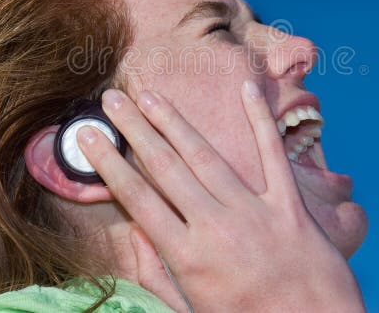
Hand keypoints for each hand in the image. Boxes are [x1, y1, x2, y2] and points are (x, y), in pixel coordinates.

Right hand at [77, 80, 365, 312]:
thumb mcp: (191, 312)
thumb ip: (159, 275)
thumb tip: (136, 233)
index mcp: (187, 257)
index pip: (138, 198)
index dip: (109, 163)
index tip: (89, 137)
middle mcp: (216, 227)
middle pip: (165, 168)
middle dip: (134, 130)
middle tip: (112, 100)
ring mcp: (254, 212)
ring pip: (205, 156)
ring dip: (174, 122)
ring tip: (149, 95)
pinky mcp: (290, 205)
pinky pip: (273, 155)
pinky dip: (261, 120)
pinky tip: (247, 89)